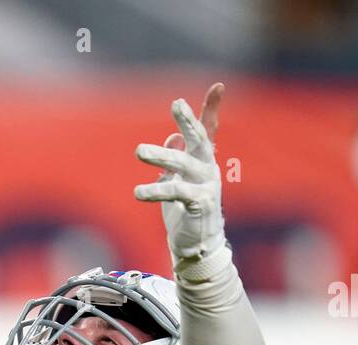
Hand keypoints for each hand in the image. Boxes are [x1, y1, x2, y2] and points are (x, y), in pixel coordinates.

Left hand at [133, 83, 225, 262]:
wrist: (196, 246)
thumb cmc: (186, 210)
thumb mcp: (179, 180)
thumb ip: (177, 158)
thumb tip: (172, 137)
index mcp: (203, 161)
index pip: (208, 130)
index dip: (212, 108)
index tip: (218, 86)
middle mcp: (208, 169)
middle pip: (200, 139)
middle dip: (189, 120)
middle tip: (176, 104)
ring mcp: (206, 187)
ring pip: (184, 164)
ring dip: (162, 155)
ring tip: (139, 151)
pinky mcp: (200, 205)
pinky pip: (177, 193)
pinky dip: (157, 190)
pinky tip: (138, 192)